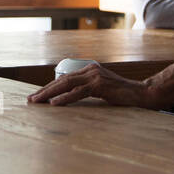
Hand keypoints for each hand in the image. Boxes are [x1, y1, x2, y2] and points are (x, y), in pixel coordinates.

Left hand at [27, 62, 152, 107]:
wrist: (142, 94)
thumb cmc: (123, 95)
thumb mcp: (103, 90)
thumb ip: (88, 90)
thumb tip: (72, 98)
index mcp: (90, 70)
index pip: (65, 78)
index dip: (50, 87)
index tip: (37, 96)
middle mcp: (90, 70)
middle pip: (62, 79)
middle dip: (44, 90)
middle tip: (31, 100)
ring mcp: (95, 76)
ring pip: (66, 84)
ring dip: (49, 94)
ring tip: (36, 102)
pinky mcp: (99, 85)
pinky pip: (78, 93)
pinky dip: (64, 98)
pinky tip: (53, 104)